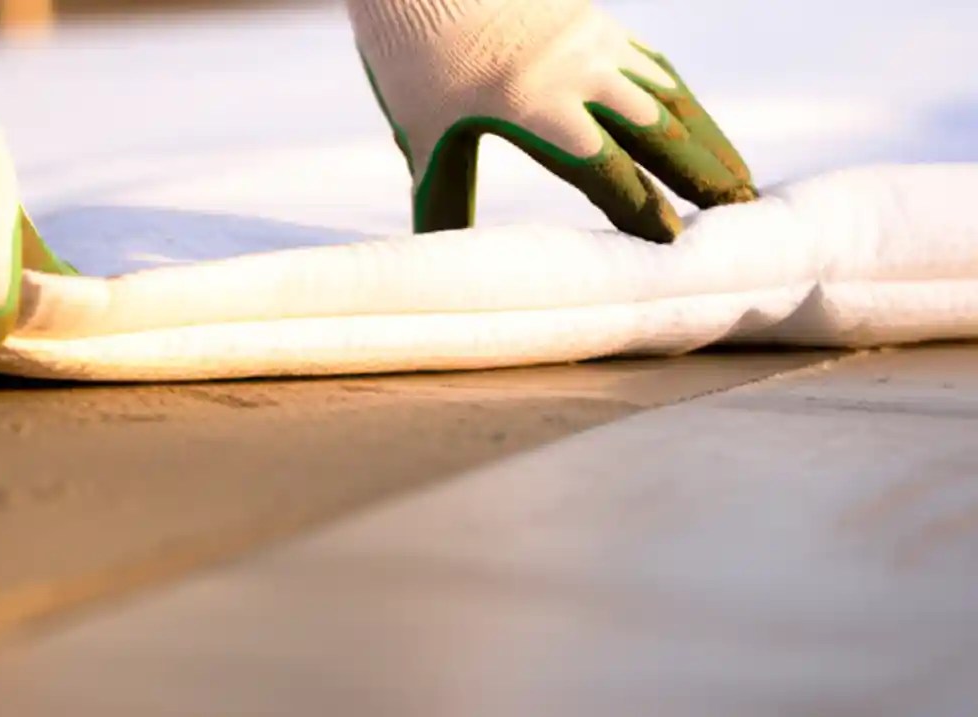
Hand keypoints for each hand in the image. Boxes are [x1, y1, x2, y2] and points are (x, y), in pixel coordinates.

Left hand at [348, 0, 756, 241]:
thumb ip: (442, 194)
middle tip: (743, 211)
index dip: (641, 207)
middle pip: (658, 131)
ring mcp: (591, 40)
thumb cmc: (410, 56)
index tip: (674, 241)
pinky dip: (679, 96)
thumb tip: (437, 255)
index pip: (605, 170)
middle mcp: (576, 71)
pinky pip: (650, 62)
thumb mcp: (423, 131)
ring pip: (666, 94)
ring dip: (706, 136)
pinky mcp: (591, 19)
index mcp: (534, 105)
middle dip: (703, 173)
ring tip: (739, 176)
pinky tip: (692, 118)